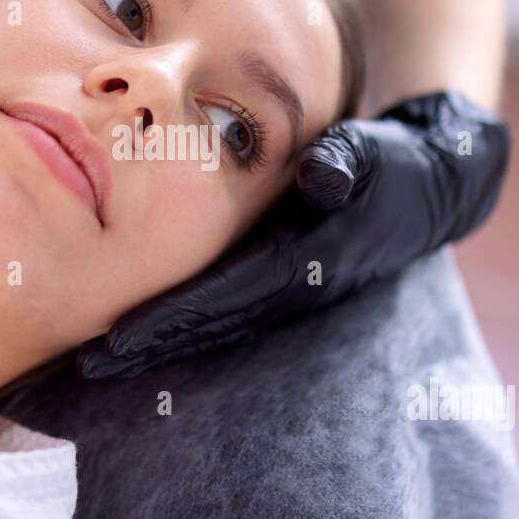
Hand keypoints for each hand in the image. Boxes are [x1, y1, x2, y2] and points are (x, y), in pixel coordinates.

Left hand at [76, 90, 510, 377]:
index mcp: (308, 260)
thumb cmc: (396, 161)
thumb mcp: (378, 154)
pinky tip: (143, 331)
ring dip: (161, 343)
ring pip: (214, 324)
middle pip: (211, 324)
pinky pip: (223, 309)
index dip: (174, 318)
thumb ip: (348, 161)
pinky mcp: (280, 280)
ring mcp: (286, 289)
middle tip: (86, 364)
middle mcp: (293, 287)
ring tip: (99, 359)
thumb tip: (319, 173)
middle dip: (151, 345)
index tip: (119, 338)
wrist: (432, 184)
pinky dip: (183, 324)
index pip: (228, 295)